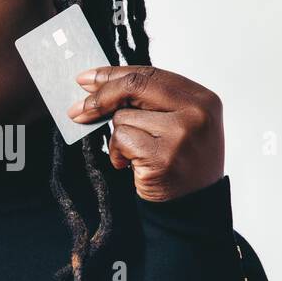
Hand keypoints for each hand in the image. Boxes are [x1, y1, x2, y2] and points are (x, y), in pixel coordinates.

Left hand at [69, 65, 224, 201]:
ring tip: (135, 155)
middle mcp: (196, 114)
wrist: (194, 207)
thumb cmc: (180, 162)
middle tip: (78, 110)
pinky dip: (117, 154)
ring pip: (123, 117)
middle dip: (99, 97)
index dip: (113, 74)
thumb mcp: (177, 124)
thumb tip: (98, 84)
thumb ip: (149, 102)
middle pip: (134, 87)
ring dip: (119, 137)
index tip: (87, 78)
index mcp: (202, 99)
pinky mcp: (162, 158)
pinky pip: (121, 140)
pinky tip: (131, 166)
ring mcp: (181, 135)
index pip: (150, 73)